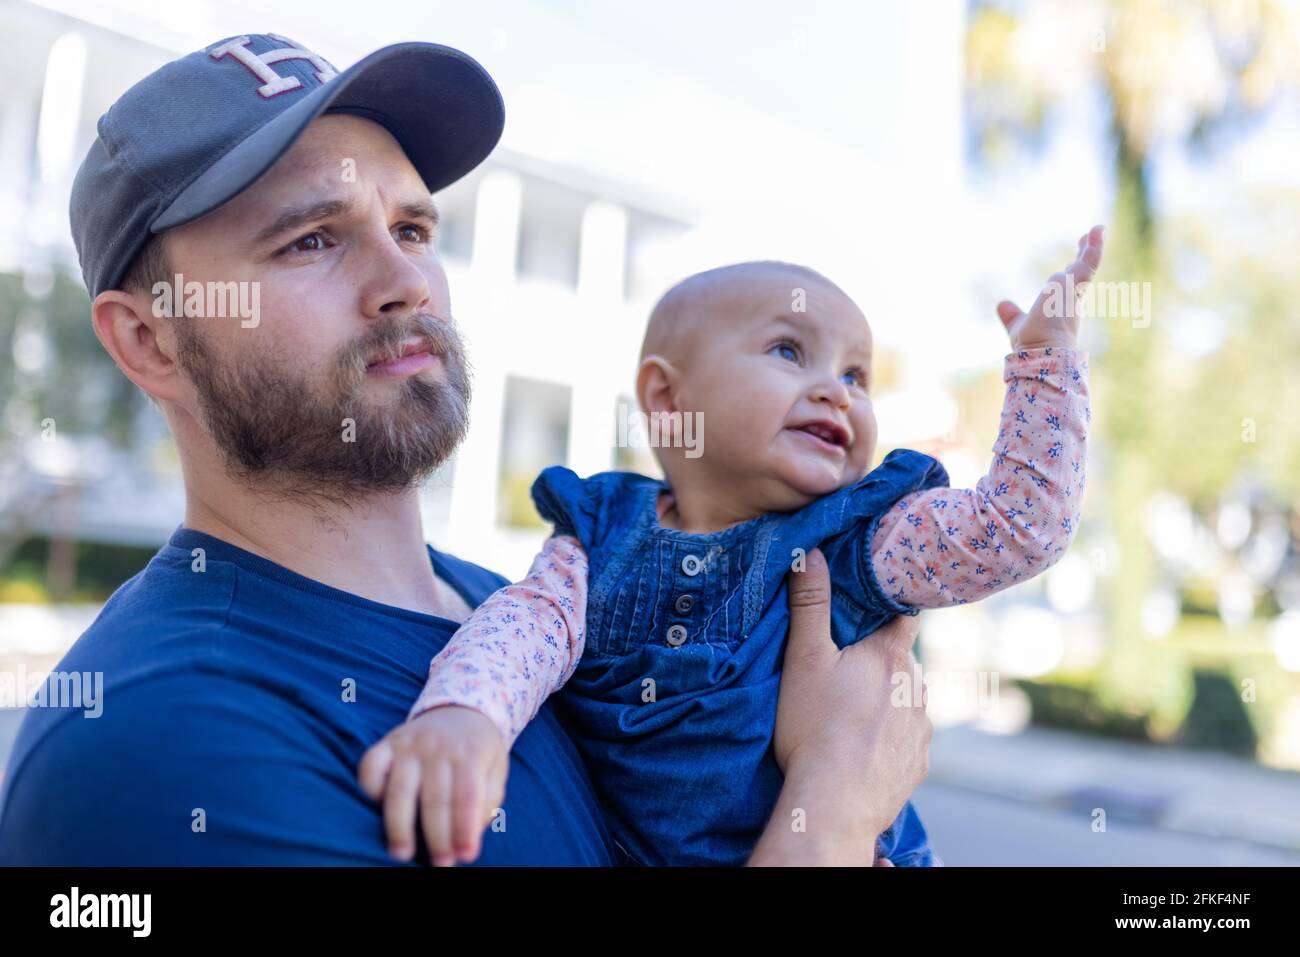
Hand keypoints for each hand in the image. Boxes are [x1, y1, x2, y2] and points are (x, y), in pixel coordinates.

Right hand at [358, 705, 508, 865]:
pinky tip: (378, 810)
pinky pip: (370, 767)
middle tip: (440, 864)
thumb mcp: (496, 768)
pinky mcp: (387, 743)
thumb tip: (470, 834)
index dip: (465, 829)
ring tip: (401, 854)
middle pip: (435, 799)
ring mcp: (409, 744)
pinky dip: (370, 789)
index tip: (465, 856)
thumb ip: (488, 800)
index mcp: (471, 753)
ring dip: (400, 826)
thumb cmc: (478, 750)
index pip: (467, 797)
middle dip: (437, 837)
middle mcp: (438, 747)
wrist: (460, 710)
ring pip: (400, 789)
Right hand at [752, 548, 932, 864]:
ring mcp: (922, 727)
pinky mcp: (917, 762)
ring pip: (905, 698)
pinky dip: (887, 736)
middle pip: (901, 658)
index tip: (870, 605)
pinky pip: (906, 737)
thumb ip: (810, 604)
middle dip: (877, 658)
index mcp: (891, 655)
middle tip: (843, 666)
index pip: (902, 614)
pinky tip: (860, 744)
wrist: (835, 804)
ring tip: (847, 711)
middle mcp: (917, 687)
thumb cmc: (815, 728)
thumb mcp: (804, 659)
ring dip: (884, 698)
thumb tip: (813, 553)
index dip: (886, 606)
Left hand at [997, 224, 1104, 351]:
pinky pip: (1088, 261)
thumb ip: (1012, 315)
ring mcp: (1073, 289)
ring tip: (1097, 229)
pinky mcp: (1074, 282)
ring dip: (1092, 246)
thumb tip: (1002, 305)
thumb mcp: (1019, 324)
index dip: (1070, 272)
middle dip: (1084, 254)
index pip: (1067, 285)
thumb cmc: (1032, 343)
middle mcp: (1070, 298)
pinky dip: (1094, 246)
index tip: (1071, 262)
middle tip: (1087, 237)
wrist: (1042, 349)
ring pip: (1085, 264)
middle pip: (1079, 272)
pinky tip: (1097, 229)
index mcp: (1060, 306)